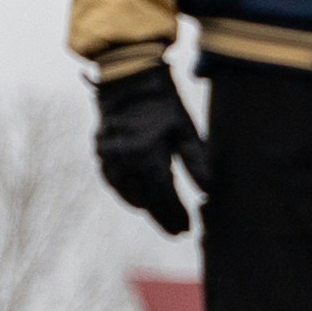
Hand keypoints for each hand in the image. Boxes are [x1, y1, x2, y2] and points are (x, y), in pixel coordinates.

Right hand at [89, 58, 199, 231]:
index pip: (165, 197)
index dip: (177, 215)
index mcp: (149, 156)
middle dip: (163, 217)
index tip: (189, 229)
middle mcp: (126, 161)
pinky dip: (126, 193)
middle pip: (147, 201)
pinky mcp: (101, 151)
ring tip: (161, 218)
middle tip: (177, 232)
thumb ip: (197, 162)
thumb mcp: (186, 130)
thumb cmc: (164, 103)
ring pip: (128, 194)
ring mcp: (110, 157)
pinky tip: (138, 200)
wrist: (129, 77)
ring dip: (145, 208)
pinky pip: (113, 182)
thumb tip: (209, 192)